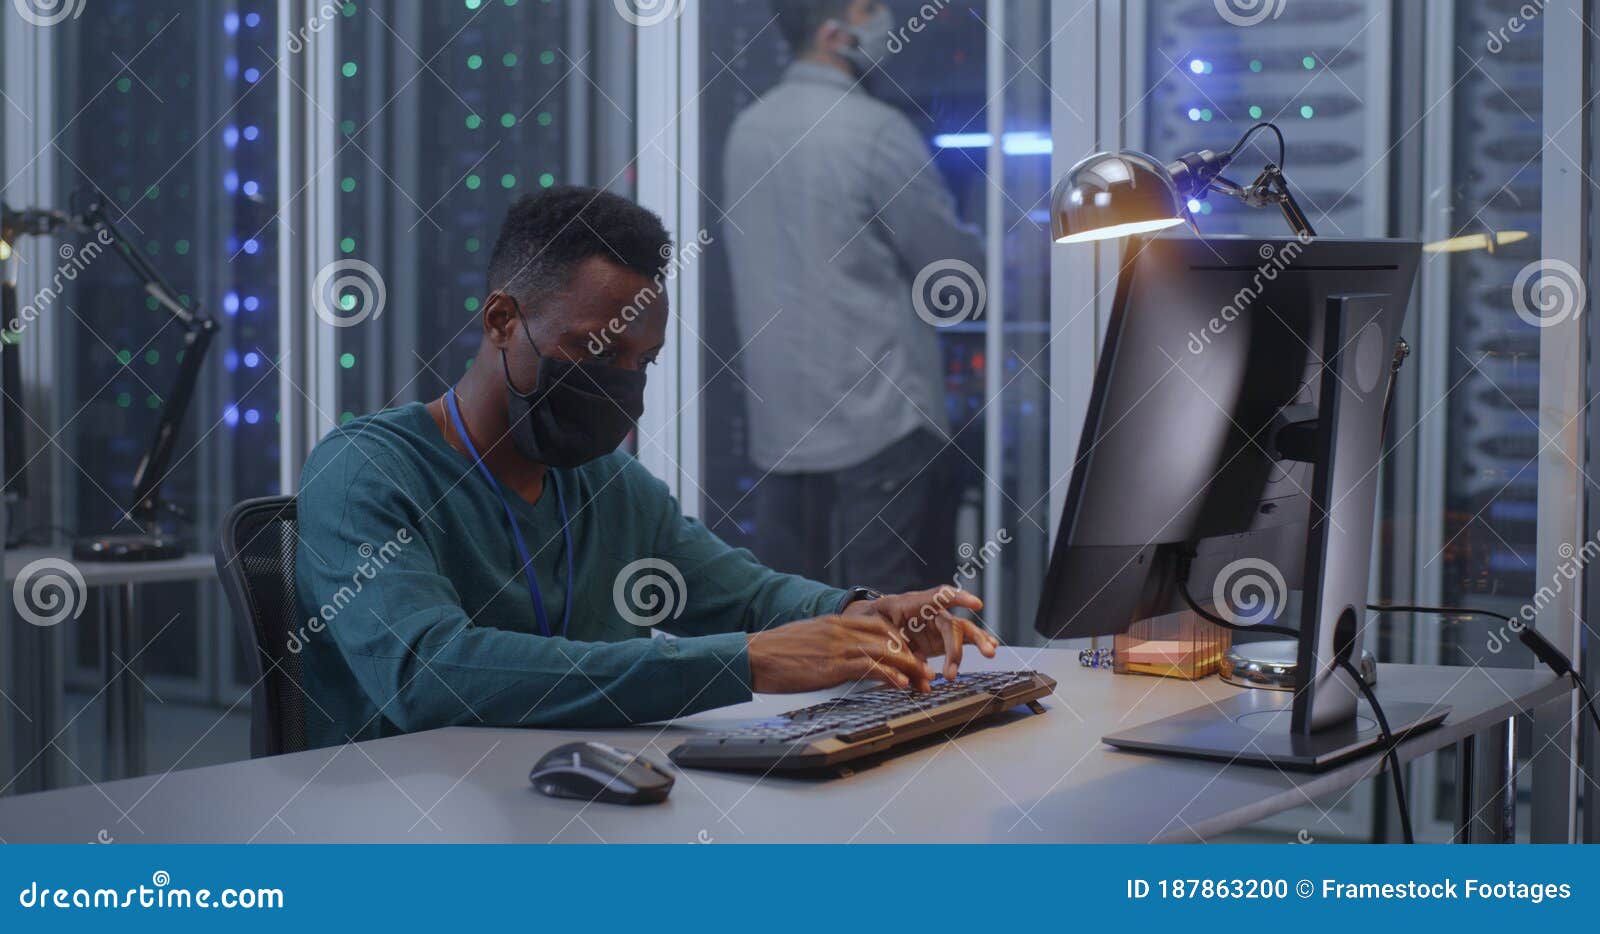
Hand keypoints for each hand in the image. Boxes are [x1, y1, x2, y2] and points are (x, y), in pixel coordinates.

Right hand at [747, 615, 937, 693]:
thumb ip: (829, 644)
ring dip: (909, 668)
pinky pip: (870, 667)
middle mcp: (841, 630)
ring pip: (887, 650)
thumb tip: (842, 659)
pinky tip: (900, 685)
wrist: (752, 656)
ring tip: (922, 683)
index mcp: (835, 622)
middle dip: (912, 657)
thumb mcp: (807, 640)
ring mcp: (838, 645)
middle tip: (925, 674)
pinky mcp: (832, 664)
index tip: (912, 658)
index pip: (880, 626)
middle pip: (890, 638)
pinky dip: (890, 675)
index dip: (902, 642)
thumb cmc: (774, 652)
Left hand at [843, 586, 998, 680]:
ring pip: (961, 632)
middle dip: (968, 640)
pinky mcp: (938, 641)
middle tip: (984, 652)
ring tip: (991, 651)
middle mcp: (929, 614)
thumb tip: (924, 683)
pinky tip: (990, 647)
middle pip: (952, 624)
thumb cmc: (872, 622)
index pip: (937, 597)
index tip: (976, 604)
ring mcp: (935, 628)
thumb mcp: (877, 634)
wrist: (867, 624)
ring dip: (977, 641)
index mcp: (912, 604)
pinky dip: (972, 646)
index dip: (957, 599)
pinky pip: (958, 643)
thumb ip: (900, 657)